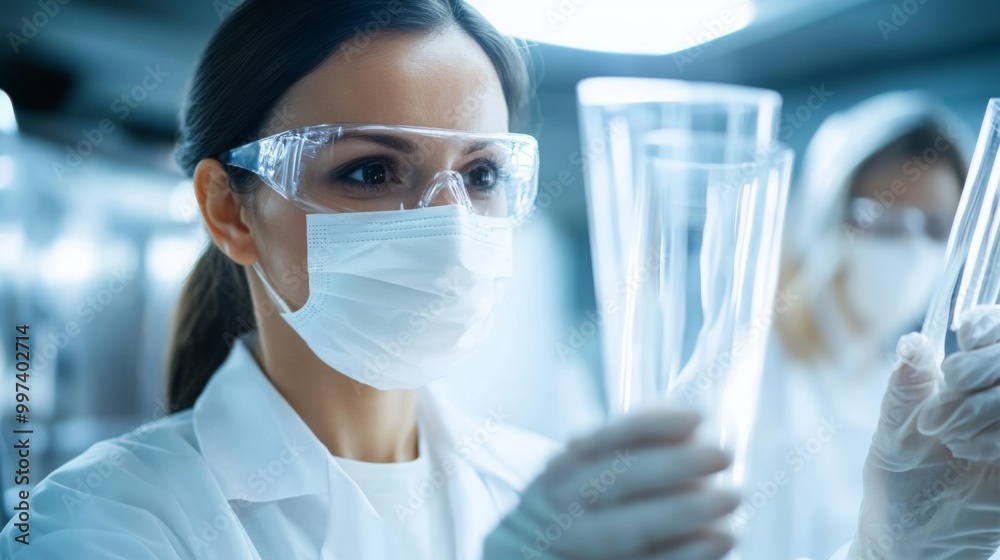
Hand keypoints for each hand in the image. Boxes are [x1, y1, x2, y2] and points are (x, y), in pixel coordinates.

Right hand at [483, 405, 739, 559]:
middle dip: (672, 466)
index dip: (652, 425)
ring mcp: (576, 546)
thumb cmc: (580, 514)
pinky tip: (716, 540)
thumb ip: (629, 454)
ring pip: (626, 531)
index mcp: (561, 473)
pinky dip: (681, 555)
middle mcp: (563, 507)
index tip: (697, 417)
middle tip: (721, 455)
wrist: (537, 559)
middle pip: (615, 482)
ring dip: (682, 514)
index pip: (605, 440)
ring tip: (729, 498)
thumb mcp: (584, 475)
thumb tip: (691, 429)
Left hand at [847, 306, 999, 559]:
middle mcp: (998, 397)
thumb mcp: (893, 433)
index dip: (988, 325)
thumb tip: (913, 343)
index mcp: (967, 378)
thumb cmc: (900, 480)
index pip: (994, 329)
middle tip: (941, 409)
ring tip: (953, 439)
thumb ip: (906, 390)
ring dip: (988, 407)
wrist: (914, 538)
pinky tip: (978, 453)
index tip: (966, 334)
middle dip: (979, 371)